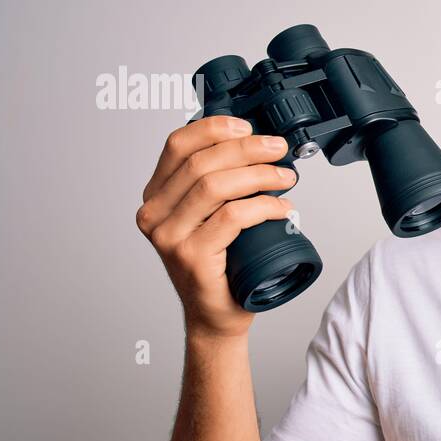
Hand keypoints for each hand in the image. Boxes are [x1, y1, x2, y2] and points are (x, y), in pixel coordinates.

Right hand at [136, 116, 300, 339]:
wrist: (217, 313)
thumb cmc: (220, 264)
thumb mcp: (211, 215)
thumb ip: (218, 183)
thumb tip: (256, 145)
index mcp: (156, 196)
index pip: (178, 146)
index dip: (214, 128)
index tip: (247, 127)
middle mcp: (154, 214)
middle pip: (201, 163)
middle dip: (247, 149)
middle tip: (278, 150)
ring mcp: (169, 237)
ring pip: (215, 187)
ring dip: (259, 175)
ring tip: (286, 177)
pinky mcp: (191, 257)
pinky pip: (231, 218)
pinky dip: (263, 207)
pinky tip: (282, 208)